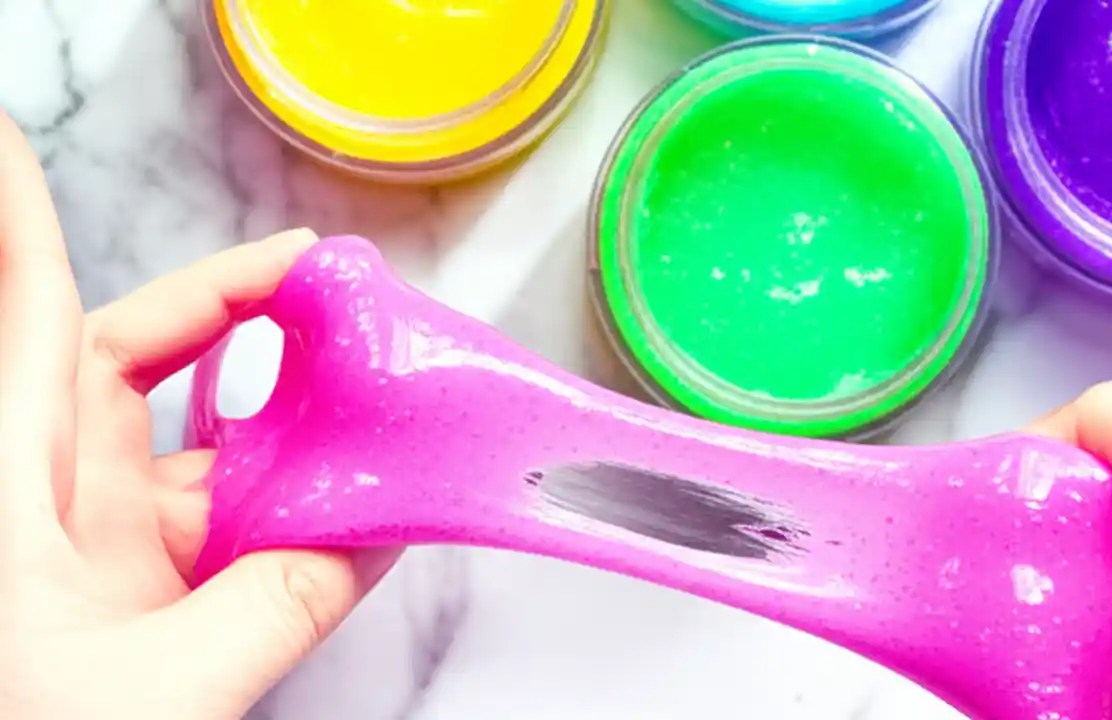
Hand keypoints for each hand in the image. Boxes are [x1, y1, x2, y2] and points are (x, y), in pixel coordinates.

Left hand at [0, 116, 396, 717]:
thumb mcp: (156, 689)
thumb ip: (275, 608)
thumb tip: (369, 542)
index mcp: (21, 486)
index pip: (39, 320)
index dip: (26, 221)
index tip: (23, 137)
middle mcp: (55, 497)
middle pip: (132, 357)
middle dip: (222, 307)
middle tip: (308, 276)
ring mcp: (100, 548)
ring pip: (199, 449)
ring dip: (280, 425)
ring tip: (366, 397)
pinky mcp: (141, 599)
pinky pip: (231, 526)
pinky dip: (292, 514)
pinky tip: (353, 513)